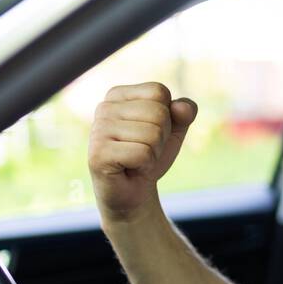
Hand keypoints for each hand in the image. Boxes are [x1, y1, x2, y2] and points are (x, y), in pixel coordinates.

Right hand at [88, 82, 197, 221]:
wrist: (134, 192)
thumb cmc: (150, 155)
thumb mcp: (174, 130)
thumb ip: (184, 112)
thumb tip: (182, 108)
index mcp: (118, 95)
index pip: (159, 91)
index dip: (167, 116)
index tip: (151, 132)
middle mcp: (104, 108)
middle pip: (158, 113)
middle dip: (162, 137)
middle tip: (145, 150)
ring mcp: (98, 130)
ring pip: (153, 134)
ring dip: (153, 153)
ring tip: (137, 160)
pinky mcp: (98, 154)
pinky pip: (143, 154)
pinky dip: (146, 165)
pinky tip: (130, 169)